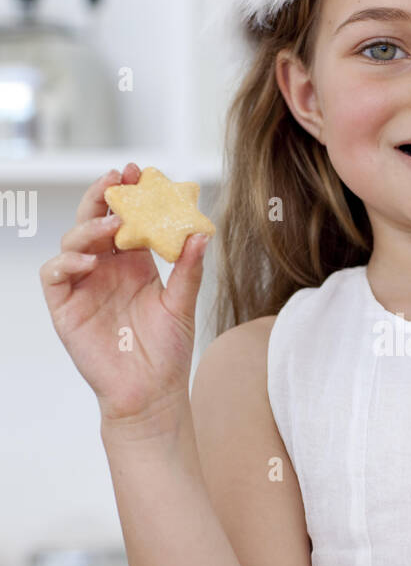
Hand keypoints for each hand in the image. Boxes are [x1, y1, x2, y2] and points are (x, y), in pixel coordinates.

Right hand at [39, 163, 209, 429]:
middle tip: (116, 179)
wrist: (152, 394)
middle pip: (94, 221)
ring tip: (108, 228)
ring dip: (87, 228)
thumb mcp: (182, 304)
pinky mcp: (65, 308)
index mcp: (134, 263)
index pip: (126, 219)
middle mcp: (106, 268)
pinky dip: (65, 262)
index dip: (129, 194)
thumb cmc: (168, 351)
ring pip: (72, 242)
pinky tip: (87, 261)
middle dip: (102, 196)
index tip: (140, 171)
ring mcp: (83, 286)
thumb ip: (188, 269)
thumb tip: (201, 232)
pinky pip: (54, 275)